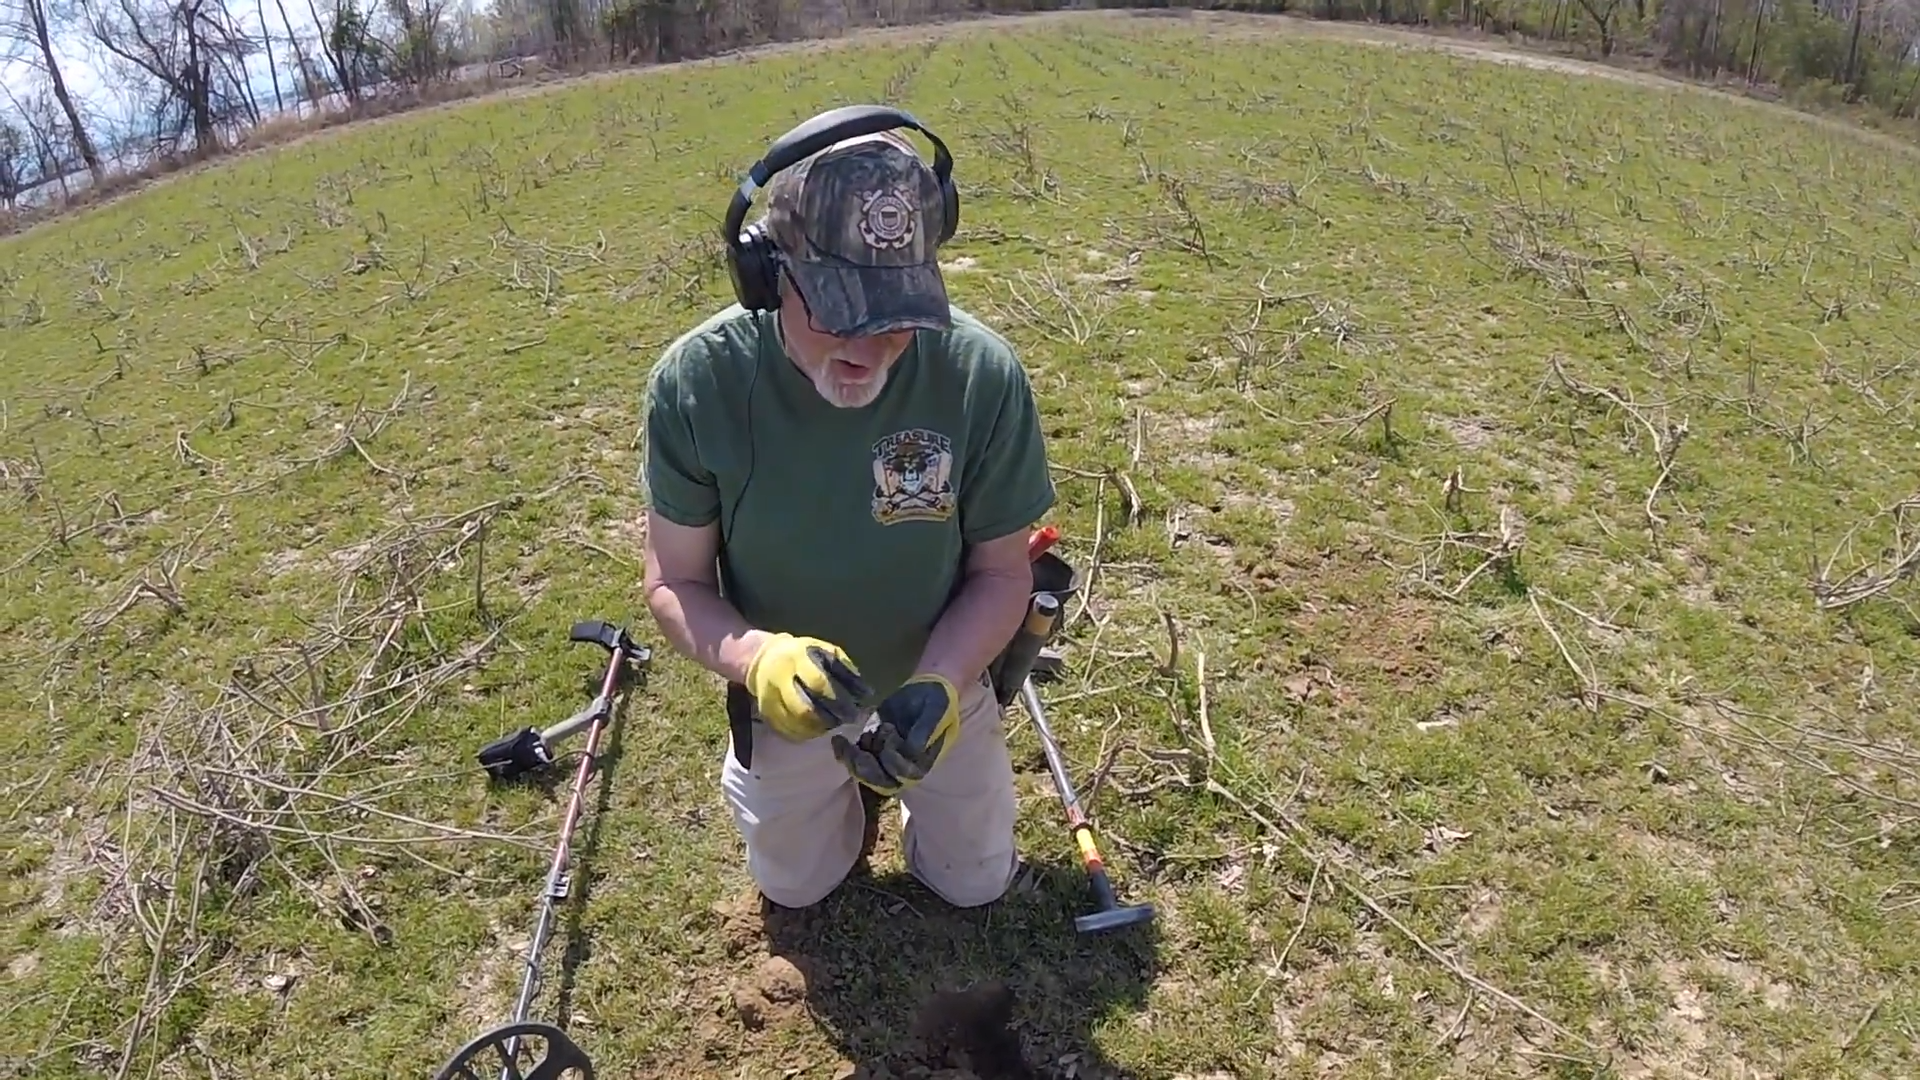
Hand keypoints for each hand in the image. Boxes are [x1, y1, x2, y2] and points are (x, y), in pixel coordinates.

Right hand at [743, 633, 868, 740]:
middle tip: (844, 721)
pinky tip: (817, 729)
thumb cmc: (802, 654)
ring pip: (795, 724)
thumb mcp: (824, 650)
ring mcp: (769, 699)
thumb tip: (864, 692)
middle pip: (804, 709)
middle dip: (828, 719)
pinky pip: (786, 731)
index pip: (818, 683)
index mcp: (796, 659)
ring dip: (818, 729)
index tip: (853, 707)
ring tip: (832, 724)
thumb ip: (844, 668)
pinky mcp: (765, 713)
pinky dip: (804, 734)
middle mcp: (779, 679)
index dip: (837, 698)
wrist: (764, 658)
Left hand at [831, 674, 960, 794]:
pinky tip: (838, 740)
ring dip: (852, 759)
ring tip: (842, 743)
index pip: (905, 774)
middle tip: (854, 753)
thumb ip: (925, 730)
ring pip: (866, 770)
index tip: (890, 742)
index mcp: (922, 761)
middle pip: (881, 780)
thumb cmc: (938, 701)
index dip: (894, 764)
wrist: (926, 689)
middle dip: (865, 769)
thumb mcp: (936, 711)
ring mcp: (885, 757)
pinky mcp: (872, 746)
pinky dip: (846, 751)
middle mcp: (903, 765)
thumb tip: (913, 750)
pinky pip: (857, 756)